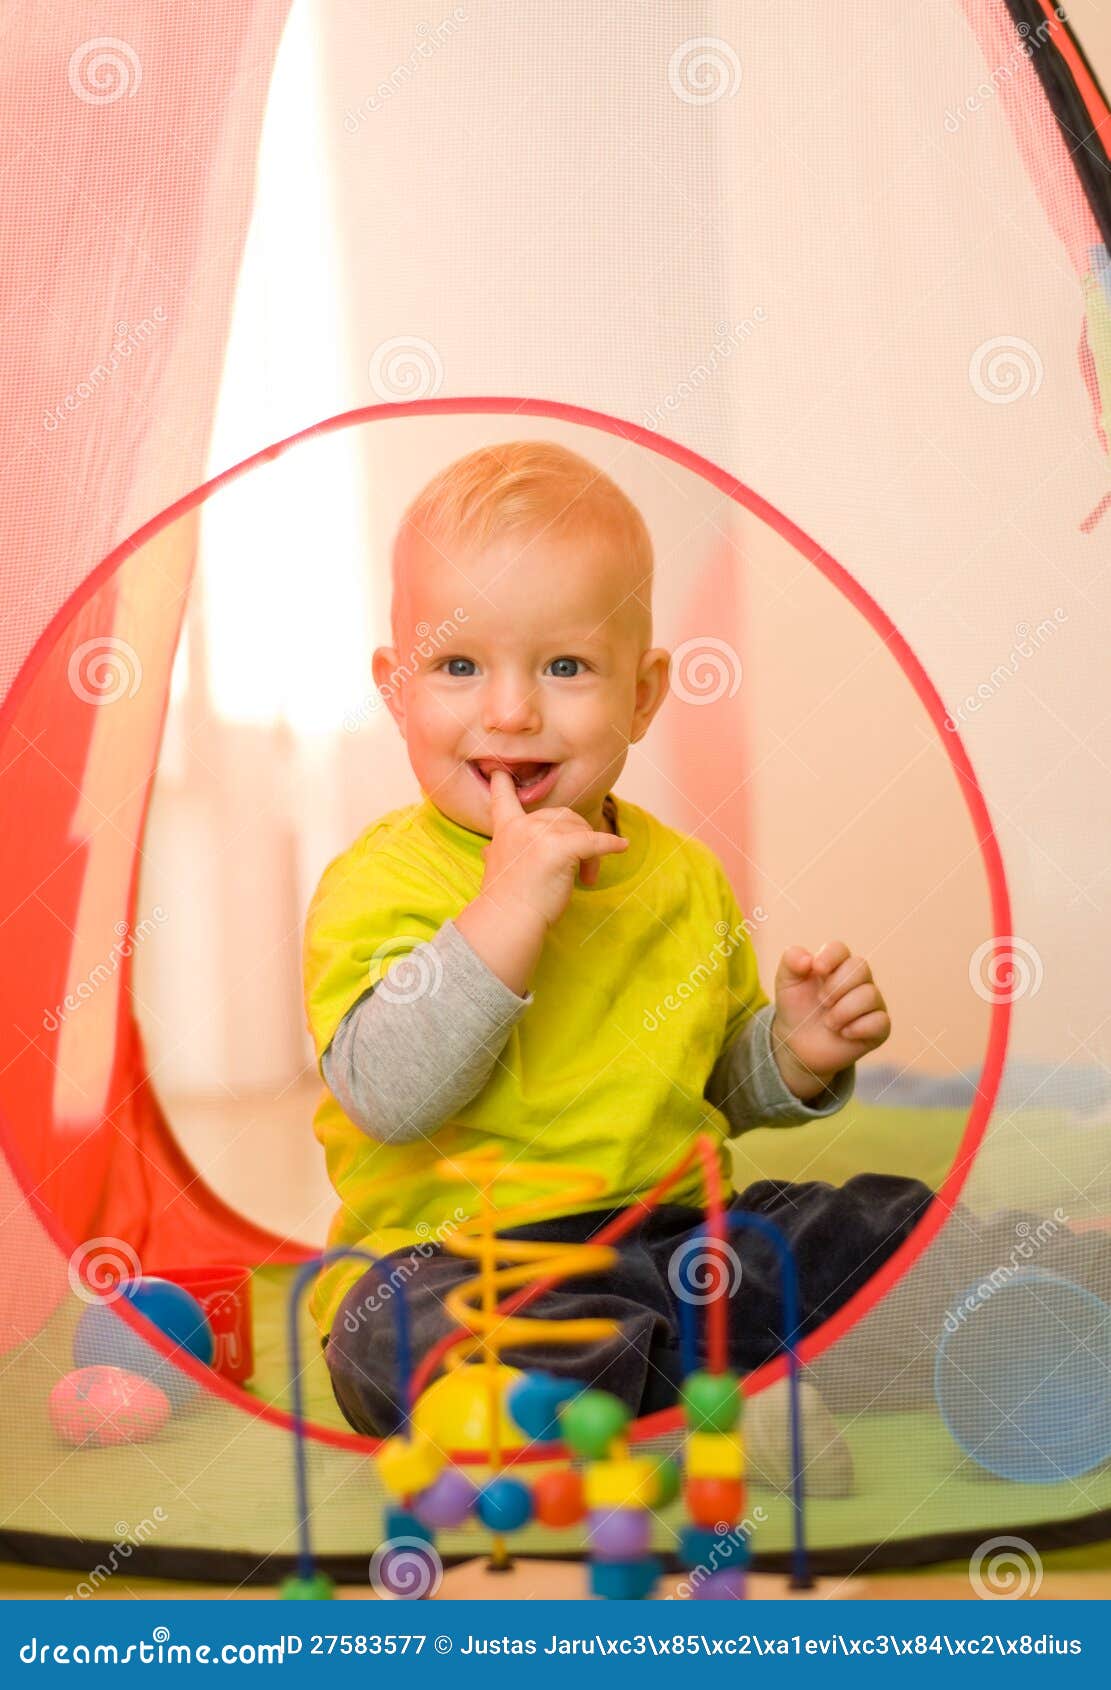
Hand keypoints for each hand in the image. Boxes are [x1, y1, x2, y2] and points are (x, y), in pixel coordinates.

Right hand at [477, 768, 628, 928]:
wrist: (507, 921)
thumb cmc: (505, 900)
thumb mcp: (495, 867)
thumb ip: (496, 852)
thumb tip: (487, 851)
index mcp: (506, 829)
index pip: (504, 798)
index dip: (504, 784)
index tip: (501, 771)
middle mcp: (523, 825)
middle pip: (563, 815)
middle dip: (578, 837)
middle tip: (581, 870)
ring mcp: (541, 834)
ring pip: (580, 829)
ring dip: (590, 852)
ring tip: (587, 878)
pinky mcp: (560, 848)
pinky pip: (594, 842)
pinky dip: (611, 844)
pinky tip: (622, 846)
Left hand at [771, 941, 889, 1099]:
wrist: (798, 1045)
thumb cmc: (796, 1009)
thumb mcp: (786, 982)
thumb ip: (791, 961)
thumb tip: (807, 959)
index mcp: (836, 965)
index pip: (840, 949)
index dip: (830, 956)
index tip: (816, 969)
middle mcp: (858, 980)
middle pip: (860, 967)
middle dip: (836, 987)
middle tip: (821, 1001)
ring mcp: (871, 1003)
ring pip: (870, 994)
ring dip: (843, 1011)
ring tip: (829, 1022)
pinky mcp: (879, 1028)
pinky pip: (881, 1021)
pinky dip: (858, 1027)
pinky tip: (844, 1033)